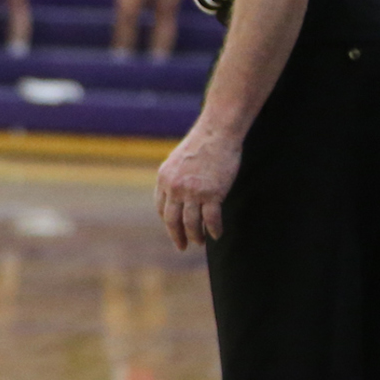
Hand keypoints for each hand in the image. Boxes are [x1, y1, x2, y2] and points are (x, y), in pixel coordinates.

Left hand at [154, 124, 241, 250]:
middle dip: (177, 236)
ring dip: (196, 236)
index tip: (174, 230)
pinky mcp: (212, 194)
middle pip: (173, 221)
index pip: (161, 209)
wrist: (217, 133)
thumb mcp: (178, 161)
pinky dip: (214, 230)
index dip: (168, 222)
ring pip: (191, 223)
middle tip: (182, 246)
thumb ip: (174, 179)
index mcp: (164, 179)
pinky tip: (217, 235)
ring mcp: (193, 192)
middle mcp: (175, 188)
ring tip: (200, 242)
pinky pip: (211, 220)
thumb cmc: (201, 145)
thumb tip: (176, 197)